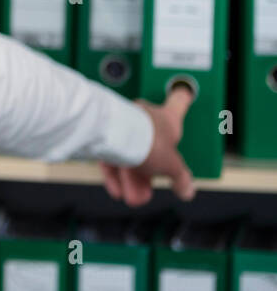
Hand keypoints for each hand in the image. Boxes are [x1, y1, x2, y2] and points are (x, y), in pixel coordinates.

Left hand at [99, 83, 195, 206]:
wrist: (117, 134)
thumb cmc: (147, 139)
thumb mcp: (172, 165)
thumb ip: (180, 178)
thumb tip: (187, 190)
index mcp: (167, 118)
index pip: (178, 103)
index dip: (182, 98)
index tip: (184, 92)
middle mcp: (144, 116)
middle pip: (149, 145)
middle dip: (147, 174)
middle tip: (145, 192)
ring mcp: (122, 121)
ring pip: (127, 152)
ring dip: (130, 178)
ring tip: (130, 197)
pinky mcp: (103, 130)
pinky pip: (110, 153)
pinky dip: (114, 173)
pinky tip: (116, 189)